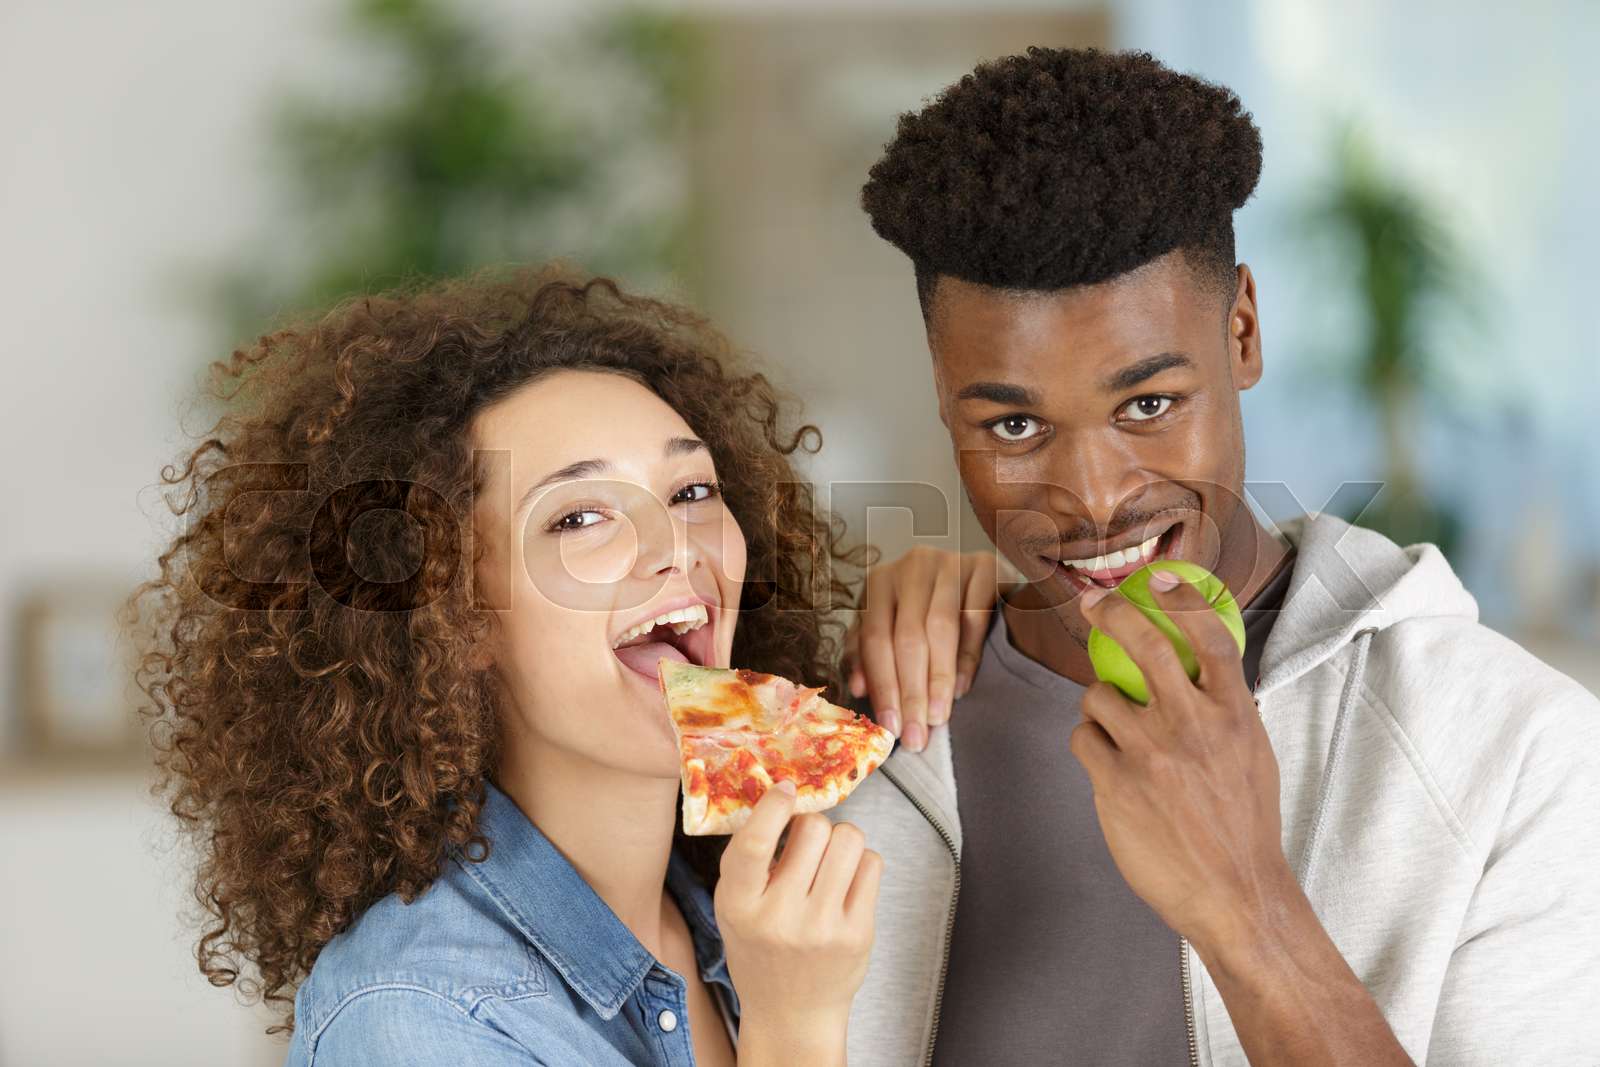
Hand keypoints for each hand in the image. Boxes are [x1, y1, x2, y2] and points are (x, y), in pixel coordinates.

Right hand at [716, 782, 881, 1061]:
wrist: (792, 1012)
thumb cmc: (760, 948)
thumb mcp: (733, 907)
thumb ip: (746, 857)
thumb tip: (779, 795)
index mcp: (739, 907)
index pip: (755, 844)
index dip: (774, 806)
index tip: (786, 789)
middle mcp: (781, 918)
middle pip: (814, 830)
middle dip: (812, 825)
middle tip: (807, 842)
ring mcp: (824, 928)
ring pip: (849, 839)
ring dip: (840, 838)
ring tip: (829, 859)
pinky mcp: (859, 933)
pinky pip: (872, 863)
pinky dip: (860, 861)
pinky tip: (846, 880)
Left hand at [842, 548, 1001, 750]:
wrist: (983, 576)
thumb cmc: (929, 609)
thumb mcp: (892, 626)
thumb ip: (870, 654)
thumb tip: (859, 689)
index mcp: (880, 580)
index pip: (875, 637)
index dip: (882, 685)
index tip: (890, 727)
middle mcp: (913, 565)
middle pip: (907, 636)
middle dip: (910, 692)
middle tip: (916, 734)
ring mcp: (951, 562)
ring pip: (940, 629)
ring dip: (937, 680)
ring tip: (937, 717)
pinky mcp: (987, 567)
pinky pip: (975, 618)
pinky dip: (968, 657)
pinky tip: (961, 689)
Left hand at [1070, 569, 1295, 951]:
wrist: (1236, 894)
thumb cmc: (1245, 826)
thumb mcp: (1253, 754)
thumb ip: (1223, 709)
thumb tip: (1196, 670)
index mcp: (1234, 714)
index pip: (1209, 636)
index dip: (1181, 599)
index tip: (1158, 579)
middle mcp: (1193, 725)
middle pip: (1142, 644)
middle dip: (1110, 613)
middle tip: (1092, 604)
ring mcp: (1151, 753)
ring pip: (1098, 697)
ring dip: (1098, 706)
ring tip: (1116, 732)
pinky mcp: (1116, 783)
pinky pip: (1083, 740)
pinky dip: (1089, 745)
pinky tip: (1108, 766)